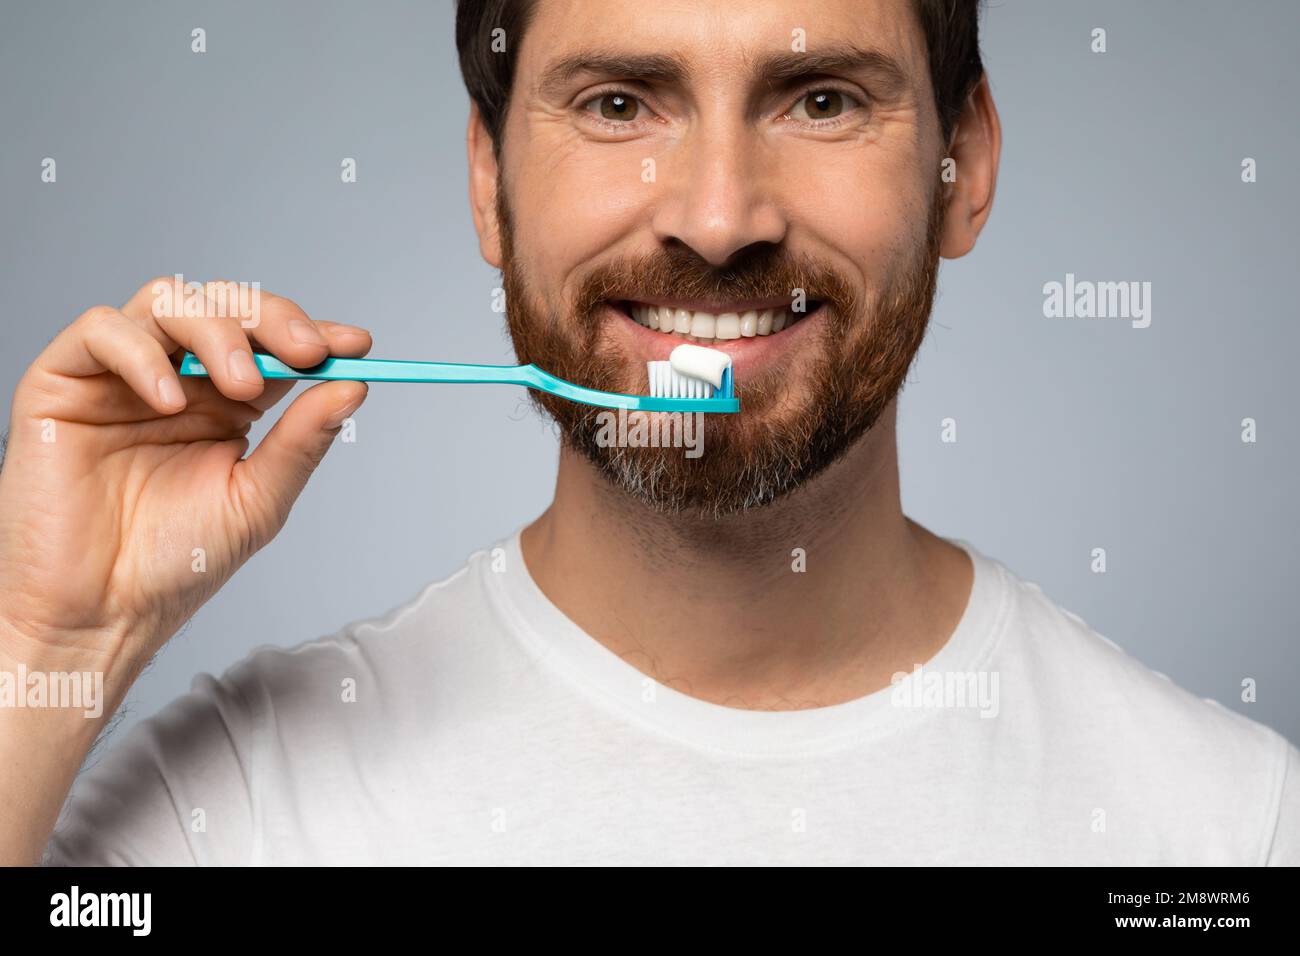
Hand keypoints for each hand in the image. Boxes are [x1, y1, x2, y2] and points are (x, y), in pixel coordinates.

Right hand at [0, 278, 369, 674]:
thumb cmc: (174, 564)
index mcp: (224, 402)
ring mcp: (120, 377)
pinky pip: (100, 330)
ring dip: (217, 331)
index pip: (271, 342)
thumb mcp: (259, 500)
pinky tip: (170, 401)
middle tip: (307, 352)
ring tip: (241, 387)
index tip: (356, 344)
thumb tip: (352, 385)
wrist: (101, 614)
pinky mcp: (63, 383)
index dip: (314, 332)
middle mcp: (176, 378)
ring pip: (169, 301)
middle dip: (273, 319)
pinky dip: (142, 353)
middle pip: (225, 305)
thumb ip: (302, 441)